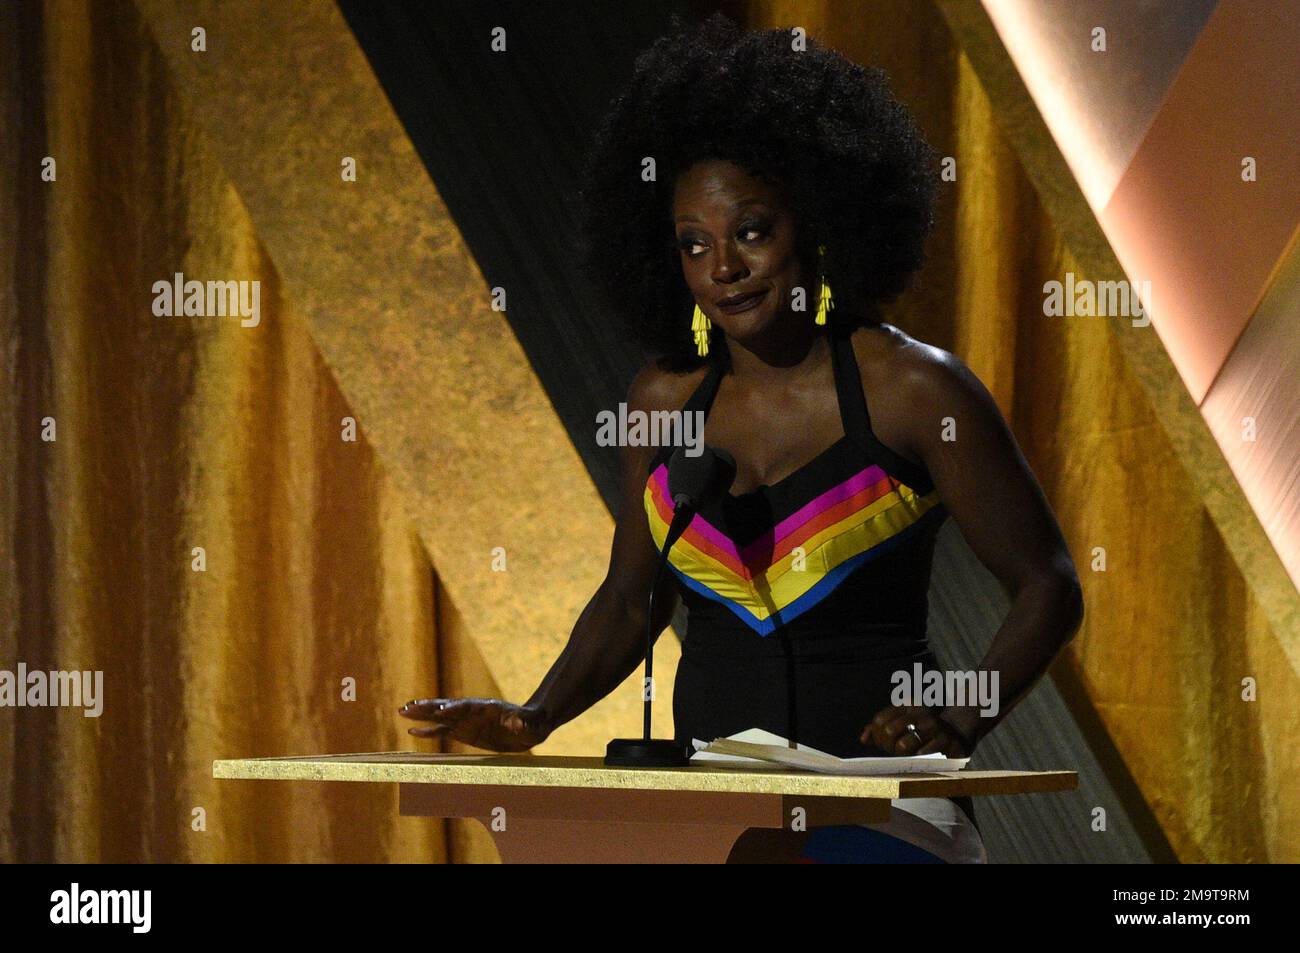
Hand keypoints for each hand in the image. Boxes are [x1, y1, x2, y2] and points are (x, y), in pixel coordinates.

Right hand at [398, 697, 551, 751]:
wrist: (530, 726)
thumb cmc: (532, 724)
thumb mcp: (530, 724)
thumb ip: (523, 723)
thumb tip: (520, 724)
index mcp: (487, 708)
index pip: (467, 706)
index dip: (454, 708)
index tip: (439, 710)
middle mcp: (472, 712)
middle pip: (447, 708)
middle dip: (429, 707)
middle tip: (408, 706)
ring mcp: (466, 722)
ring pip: (439, 717)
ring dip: (422, 715)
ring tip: (403, 711)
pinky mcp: (464, 732)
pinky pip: (442, 731)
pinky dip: (428, 731)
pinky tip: (413, 731)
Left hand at [860, 705, 971, 757]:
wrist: (959, 732)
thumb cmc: (924, 730)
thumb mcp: (904, 722)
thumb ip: (881, 729)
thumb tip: (863, 739)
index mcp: (908, 705)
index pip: (880, 719)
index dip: (877, 736)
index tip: (883, 744)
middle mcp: (920, 712)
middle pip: (889, 731)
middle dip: (888, 746)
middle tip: (894, 752)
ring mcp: (934, 726)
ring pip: (903, 745)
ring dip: (901, 756)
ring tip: (907, 757)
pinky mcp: (946, 742)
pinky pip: (922, 755)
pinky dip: (918, 761)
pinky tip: (920, 760)